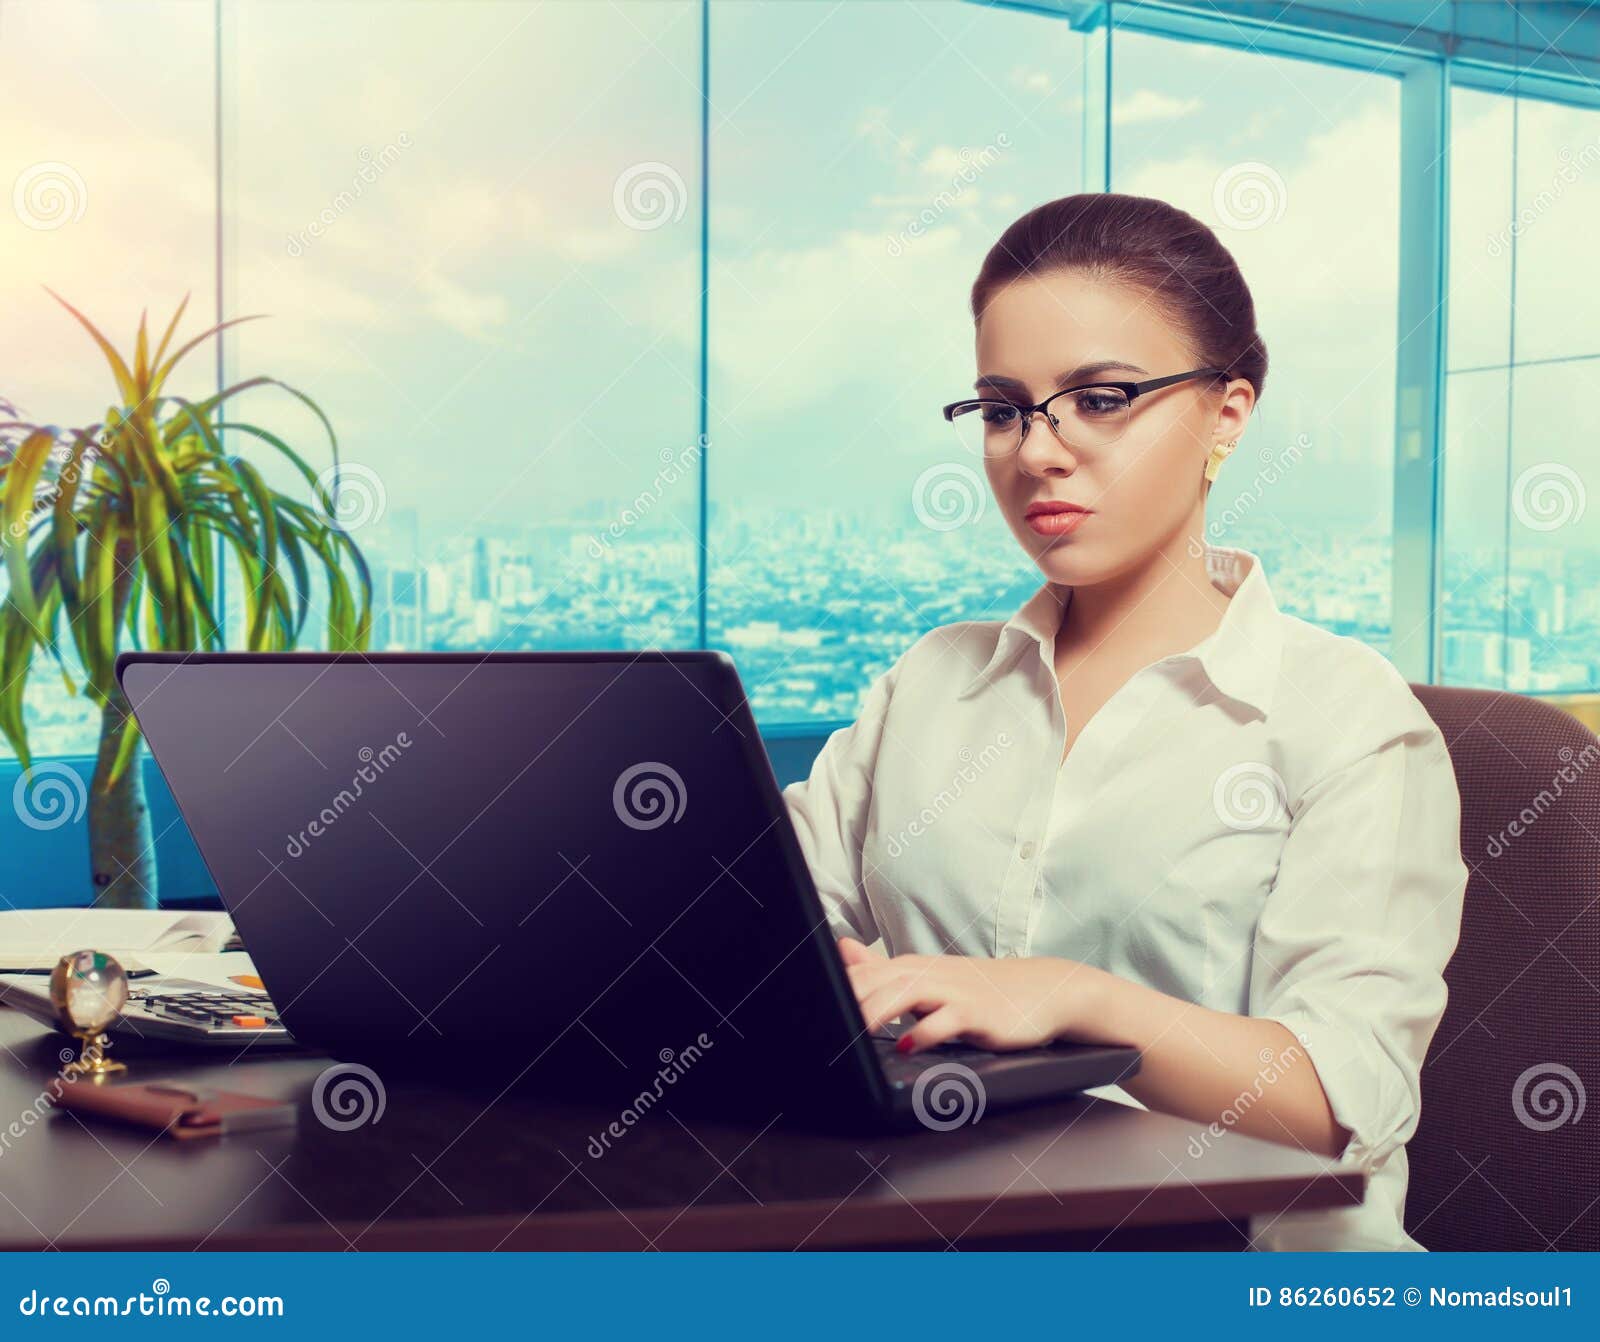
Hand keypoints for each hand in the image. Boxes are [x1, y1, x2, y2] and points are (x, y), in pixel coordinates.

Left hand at [836, 937, 1109, 1052]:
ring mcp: (953, 991)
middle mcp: (928, 974)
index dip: (833, 992)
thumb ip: (883, 969)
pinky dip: (927, 1031)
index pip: (862, 975)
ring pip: (905, 994)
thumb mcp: (929, 977)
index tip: (805, 1012)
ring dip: (876, 1012)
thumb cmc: (980, 988)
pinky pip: (948, 1020)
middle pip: (877, 982)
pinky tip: (910, 1045)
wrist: (1043, 990)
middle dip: (846, 1002)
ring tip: (853, 1032)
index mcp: (911, 968)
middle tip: (818, 1028)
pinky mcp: (978, 1013)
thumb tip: (841, 950)